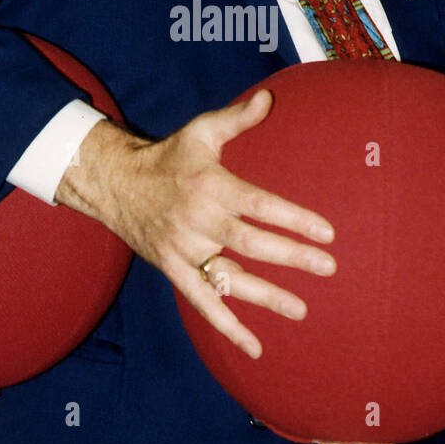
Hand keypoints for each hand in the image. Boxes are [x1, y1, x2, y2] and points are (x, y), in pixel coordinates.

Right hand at [54, 89, 336, 358]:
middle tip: (328, 268)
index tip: (326, 232)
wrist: (116, 184)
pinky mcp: (173, 270)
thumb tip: (268, 97)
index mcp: (210, 186)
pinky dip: (228, 326)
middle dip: (292, 257)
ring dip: (266, 296)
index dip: (294, 219)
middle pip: (251, 243)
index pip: (260, 205)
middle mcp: (198, 221)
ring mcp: (184, 250)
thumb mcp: (200, 131)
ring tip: (301, 310)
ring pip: (229, 278)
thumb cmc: (168, 157)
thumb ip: (237, 118)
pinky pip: (202, 302)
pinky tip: (255, 347)